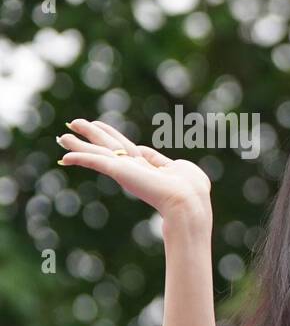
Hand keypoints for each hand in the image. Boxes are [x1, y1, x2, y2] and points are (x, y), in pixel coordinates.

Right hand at [57, 119, 211, 218]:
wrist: (187, 201)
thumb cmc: (191, 188)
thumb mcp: (180, 169)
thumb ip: (167, 164)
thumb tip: (164, 163)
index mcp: (148, 167)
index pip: (126, 148)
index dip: (111, 136)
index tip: (98, 126)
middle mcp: (133, 168)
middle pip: (108, 146)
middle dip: (91, 134)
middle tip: (73, 124)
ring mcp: (126, 170)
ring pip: (98, 152)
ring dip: (80, 144)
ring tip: (62, 136)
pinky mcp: (120, 172)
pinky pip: (96, 162)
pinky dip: (81, 158)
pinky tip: (65, 158)